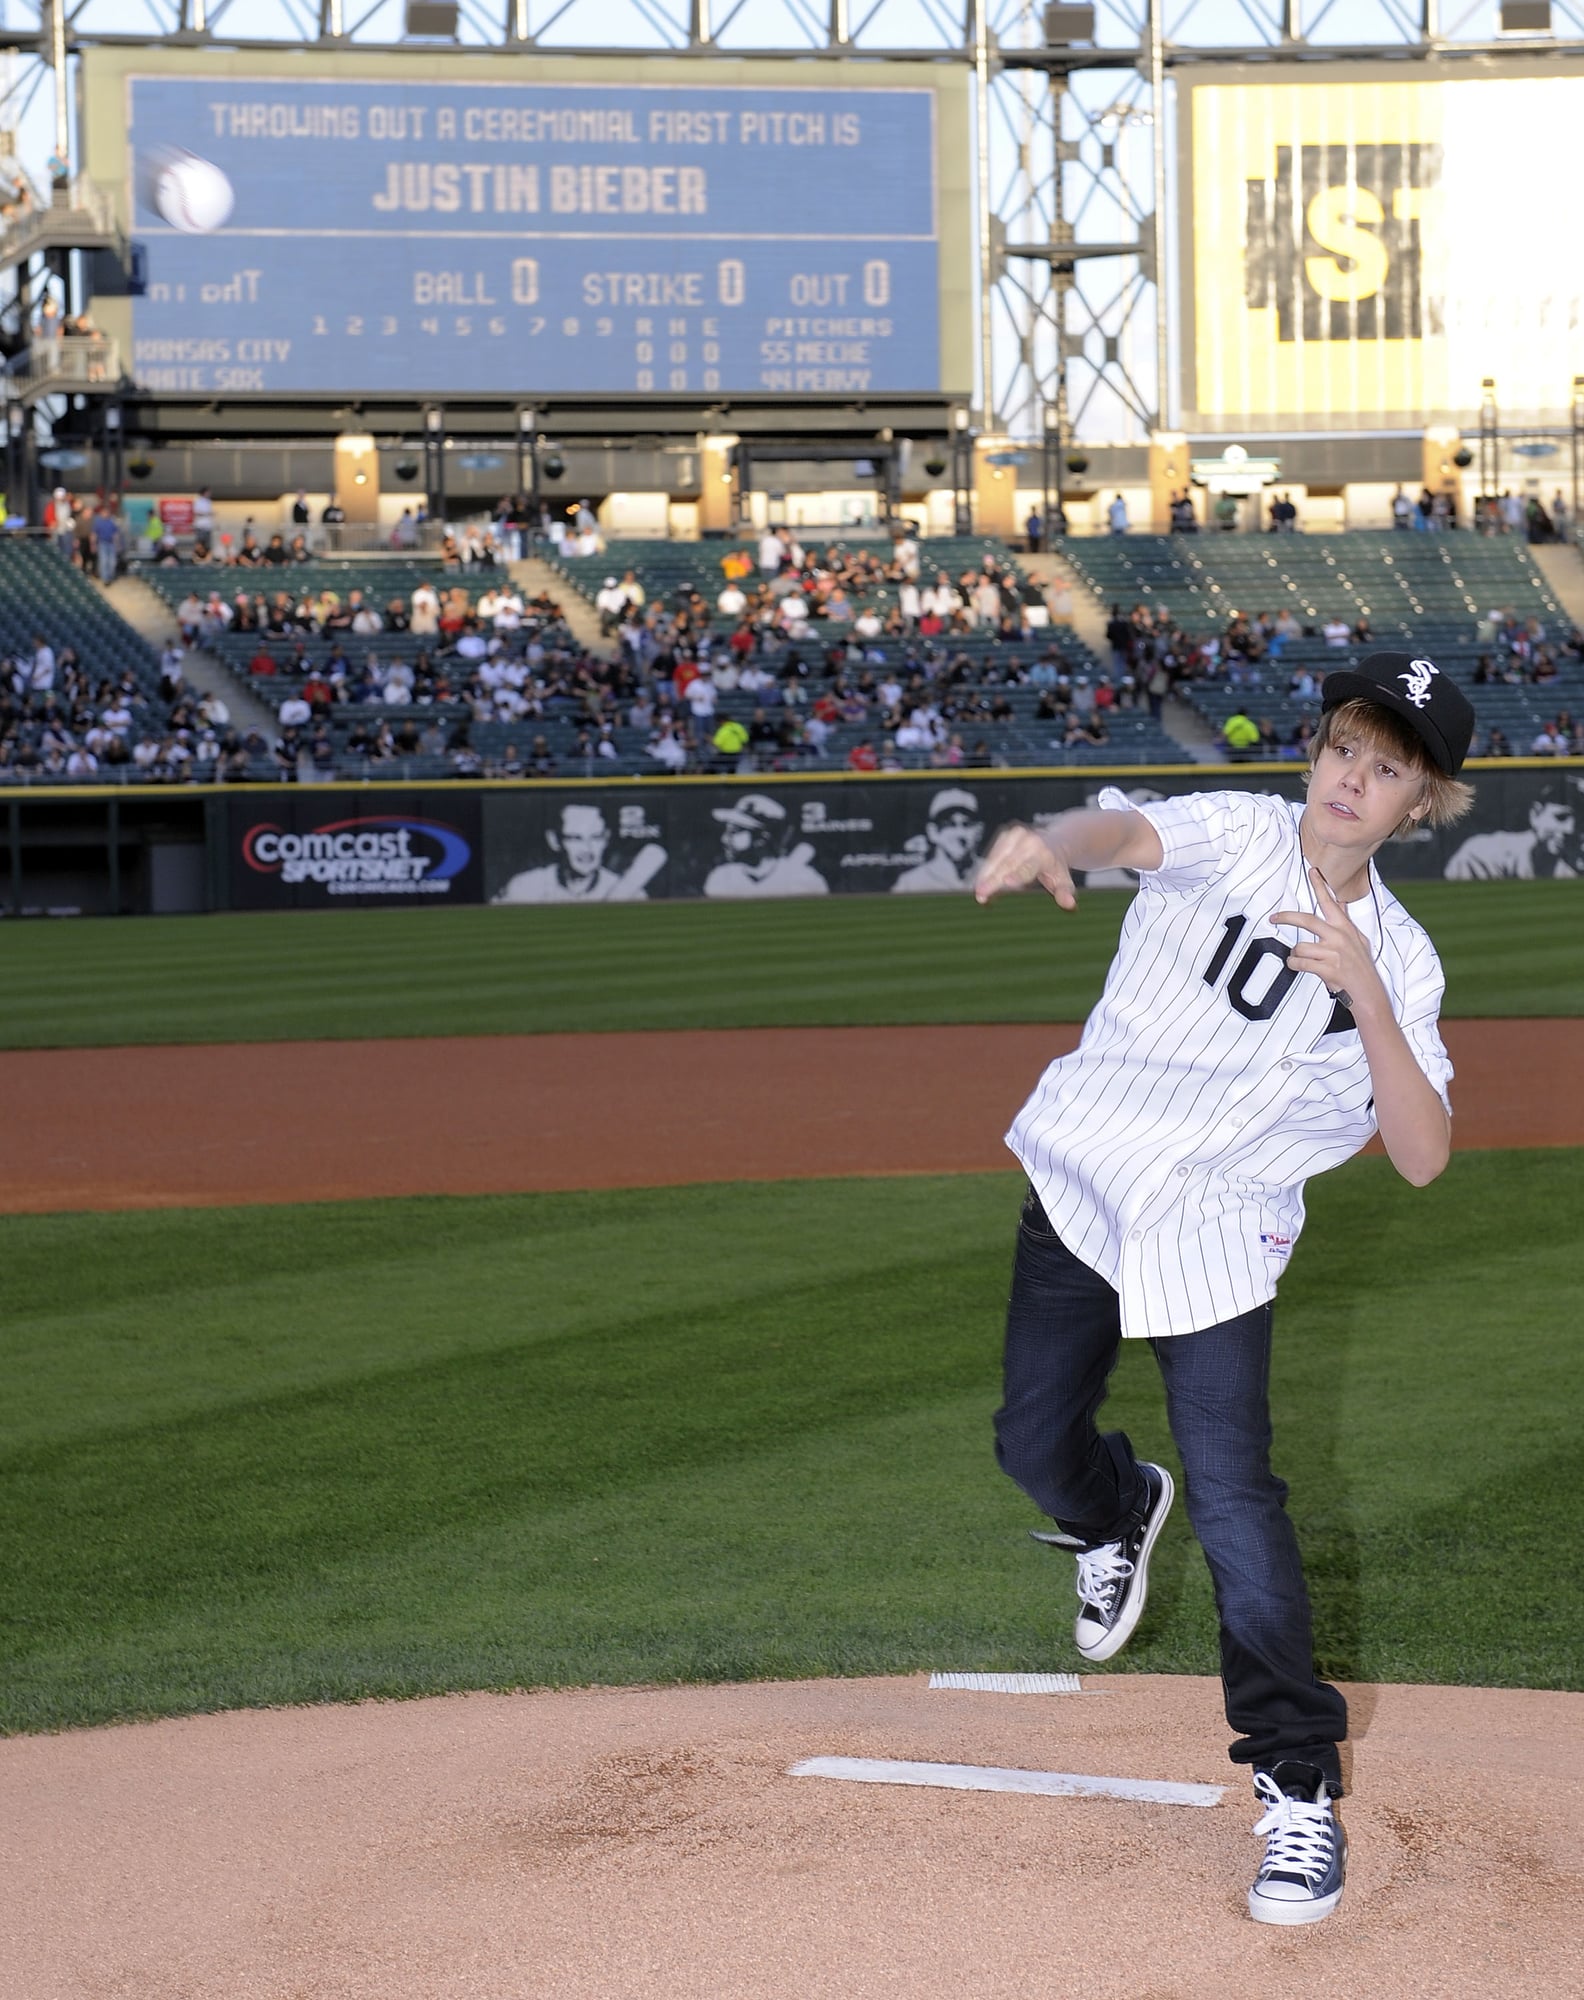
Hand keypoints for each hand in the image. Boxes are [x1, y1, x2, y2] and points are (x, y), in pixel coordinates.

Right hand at [975, 823, 1076, 908]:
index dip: (1017, 875)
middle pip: (1007, 864)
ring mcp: (1017, 835)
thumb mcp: (1064, 882)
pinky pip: (992, 855)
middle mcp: (1030, 841)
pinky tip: (980, 883)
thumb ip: (1065, 893)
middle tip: (980, 897)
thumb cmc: (1057, 869)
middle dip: (992, 880)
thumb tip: (1070, 905)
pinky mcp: (1006, 834)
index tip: (1006, 882)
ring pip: (996, 859)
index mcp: (1045, 854)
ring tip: (978, 894)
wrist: (1057, 841)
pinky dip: (986, 869)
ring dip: (985, 876)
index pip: (1028, 867)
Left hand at [1269, 867, 1380, 1009]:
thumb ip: (1345, 922)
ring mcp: (1333, 952)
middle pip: (1306, 920)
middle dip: (1286, 917)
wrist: (1367, 991)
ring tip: (1303, 960)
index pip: (1330, 902)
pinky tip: (1300, 967)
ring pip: (1299, 947)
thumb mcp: (1358, 940)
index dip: (1320, 886)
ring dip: (1295, 955)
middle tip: (1274, 917)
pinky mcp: (1327, 968)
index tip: (1312, 871)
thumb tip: (1340, 902)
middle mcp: (1339, 937)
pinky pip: (1299, 963)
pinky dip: (1295, 966)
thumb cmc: (1360, 966)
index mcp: (1345, 928)